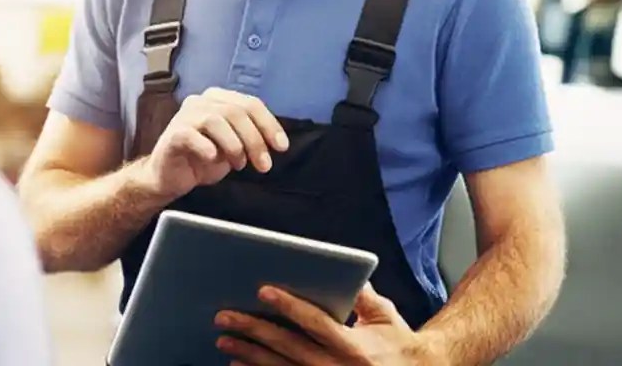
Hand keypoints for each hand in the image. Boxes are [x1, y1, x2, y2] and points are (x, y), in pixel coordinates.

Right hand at [141, 87, 287, 198]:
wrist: (170, 177)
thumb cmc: (202, 158)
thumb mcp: (234, 145)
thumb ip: (250, 136)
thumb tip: (277, 141)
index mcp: (219, 99)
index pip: (250, 104)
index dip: (269, 124)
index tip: (281, 147)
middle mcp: (201, 102)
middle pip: (236, 112)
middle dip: (255, 140)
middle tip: (264, 165)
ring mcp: (185, 116)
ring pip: (217, 121)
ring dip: (234, 146)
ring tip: (238, 165)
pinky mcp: (173, 134)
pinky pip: (193, 136)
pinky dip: (207, 148)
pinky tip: (213, 159)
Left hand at [214, 284, 445, 365]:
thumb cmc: (397, 344)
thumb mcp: (385, 315)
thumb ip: (362, 293)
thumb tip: (342, 267)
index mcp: (353, 346)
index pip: (315, 322)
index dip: (288, 305)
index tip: (263, 290)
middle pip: (287, 347)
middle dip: (254, 331)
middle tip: (225, 317)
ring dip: (248, 355)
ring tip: (224, 340)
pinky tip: (239, 364)